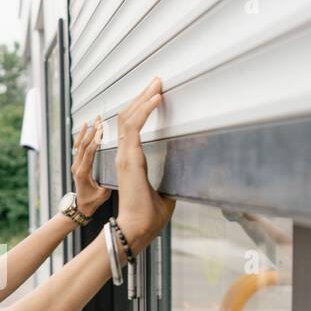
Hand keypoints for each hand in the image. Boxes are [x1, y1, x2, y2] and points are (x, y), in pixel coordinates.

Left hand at [72, 116, 111, 217]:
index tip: (101, 131)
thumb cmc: (92, 202)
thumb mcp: (103, 195)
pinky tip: (86, 126)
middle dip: (92, 132)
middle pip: (84, 145)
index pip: (89, 154)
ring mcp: (76, 164)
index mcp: (82, 173)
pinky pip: (79, 146)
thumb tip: (119, 174)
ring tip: (94, 120)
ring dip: (87, 131)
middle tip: (100, 121)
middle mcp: (77, 167)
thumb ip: (108, 185)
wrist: (80, 206)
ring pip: (80, 144)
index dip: (95, 142)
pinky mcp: (77, 163)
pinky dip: (83, 135)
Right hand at [115, 77, 175, 255]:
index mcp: (131, 161)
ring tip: (157, 84)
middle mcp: (124, 155)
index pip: (131, 128)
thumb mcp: (164, 194)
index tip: (154, 96)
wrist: (136, 229)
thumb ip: (170, 182)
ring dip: (143, 99)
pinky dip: (145, 110)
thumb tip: (186, 179)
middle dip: (142, 97)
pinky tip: (156, 99)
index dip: (141, 109)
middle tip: (156, 81)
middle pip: (128, 117)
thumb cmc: (147, 217)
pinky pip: (134, 127)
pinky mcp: (128, 159)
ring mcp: (124, 155)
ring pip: (128, 117)